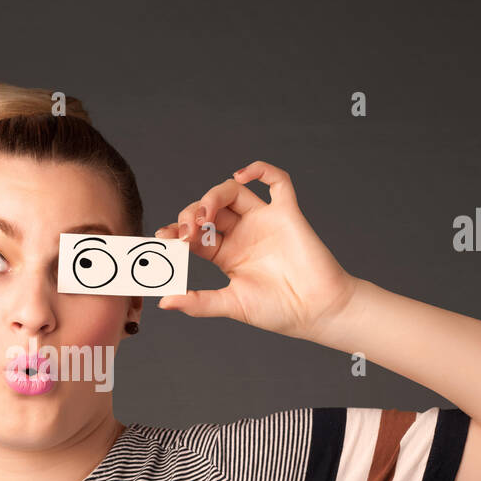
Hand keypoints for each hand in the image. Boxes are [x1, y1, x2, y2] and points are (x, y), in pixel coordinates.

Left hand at [155, 160, 358, 340]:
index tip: (163, 237)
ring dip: (213, 196)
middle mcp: (243, 234)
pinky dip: (260, 169)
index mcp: (226, 254)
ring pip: (234, 192)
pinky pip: (278, 182)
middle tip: (187, 231)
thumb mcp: (231, 305)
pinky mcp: (287, 214)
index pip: (195, 234)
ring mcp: (264, 221)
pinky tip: (242, 174)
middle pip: (210, 210)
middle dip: (192, 215)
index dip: (177, 231)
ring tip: (205, 215)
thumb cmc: (278, 311)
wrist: (317, 311)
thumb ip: (199, 302)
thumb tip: (165, 302)